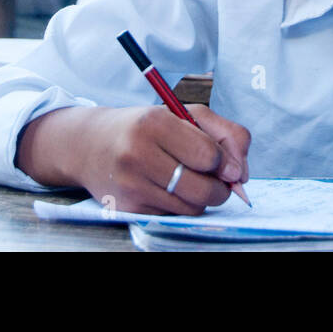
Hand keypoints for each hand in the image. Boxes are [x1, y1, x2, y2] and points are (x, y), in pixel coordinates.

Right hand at [18, 104, 250, 214]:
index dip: (225, 162)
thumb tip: (242, 173)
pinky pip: (174, 216)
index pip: (209, 155)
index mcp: (155, 123)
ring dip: (201, 198)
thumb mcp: (184, 115)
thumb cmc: (145, 127)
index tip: (222, 161)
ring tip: (188, 180)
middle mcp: (138, 154)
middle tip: (217, 180)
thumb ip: (224, 134)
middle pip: (203, 190)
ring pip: (191, 208)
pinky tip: (167, 189)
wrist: (90, 145)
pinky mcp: (127, 208)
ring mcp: (131, 185)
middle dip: (220, 189)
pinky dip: (180, 206)